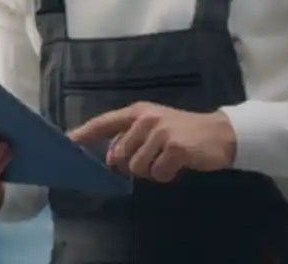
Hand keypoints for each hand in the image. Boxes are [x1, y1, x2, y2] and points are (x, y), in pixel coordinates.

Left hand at [67, 103, 236, 182]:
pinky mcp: (175, 147)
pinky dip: (167, 175)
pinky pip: (158, 174)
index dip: (84, 133)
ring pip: (137, 168)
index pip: (104, 122)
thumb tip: (109, 158)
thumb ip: (131, 137)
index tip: (67, 142)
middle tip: (154, 158)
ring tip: (167, 160)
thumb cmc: (184, 132)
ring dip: (151, 171)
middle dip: (132, 165)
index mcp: (137, 112)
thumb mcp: (154, 127)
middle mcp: (145, 119)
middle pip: (119, 156)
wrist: (220, 134)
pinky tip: (179, 164)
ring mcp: (160, 132)